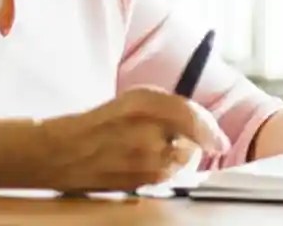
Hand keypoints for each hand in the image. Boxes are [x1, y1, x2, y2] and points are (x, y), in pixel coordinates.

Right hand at [37, 86, 231, 191]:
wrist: (63, 151)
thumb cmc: (100, 122)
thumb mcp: (136, 99)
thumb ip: (172, 108)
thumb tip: (208, 131)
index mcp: (145, 103)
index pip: (193, 118)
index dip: (211, 131)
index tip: (219, 141)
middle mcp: (146, 132)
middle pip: (191, 146)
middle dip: (188, 143)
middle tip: (168, 138)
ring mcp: (142, 161)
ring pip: (180, 165)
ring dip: (176, 159)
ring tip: (150, 150)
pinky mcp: (138, 182)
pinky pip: (165, 178)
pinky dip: (162, 172)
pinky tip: (142, 163)